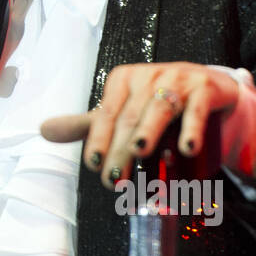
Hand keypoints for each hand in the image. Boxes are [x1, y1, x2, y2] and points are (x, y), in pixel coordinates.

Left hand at [40, 62, 255, 188]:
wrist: (211, 88)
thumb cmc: (160, 102)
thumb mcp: (124, 110)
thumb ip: (89, 125)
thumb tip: (44, 131)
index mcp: (123, 79)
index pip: (106, 114)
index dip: (98, 140)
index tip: (94, 165)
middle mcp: (149, 75)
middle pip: (130, 117)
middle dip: (120, 149)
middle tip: (115, 180)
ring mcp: (179, 78)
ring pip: (159, 109)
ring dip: (148, 131)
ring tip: (140, 152)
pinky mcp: (206, 88)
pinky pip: (196, 109)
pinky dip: (191, 129)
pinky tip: (188, 149)